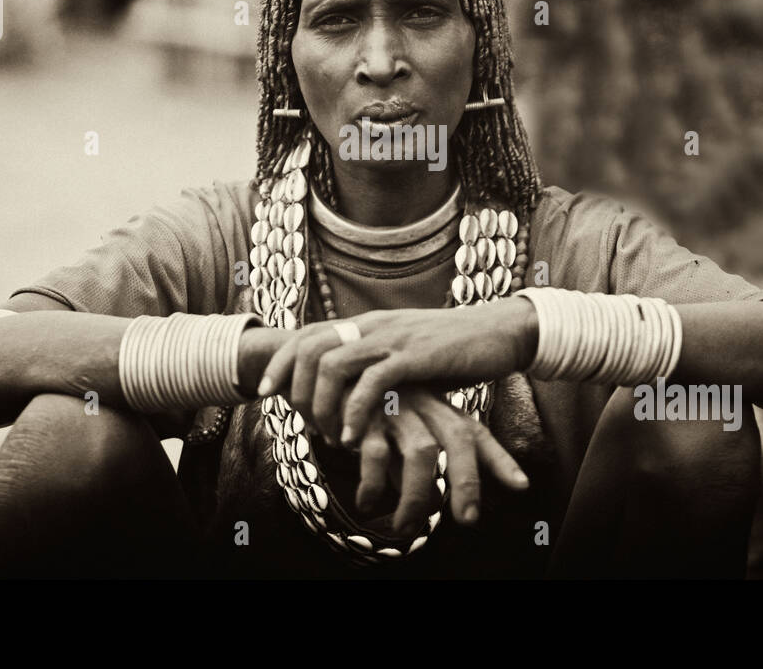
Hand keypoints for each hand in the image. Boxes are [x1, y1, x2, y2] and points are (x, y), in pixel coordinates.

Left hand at [256, 297, 538, 446]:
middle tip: (295, 421)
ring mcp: (393, 338)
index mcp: (367, 323)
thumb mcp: (405, 354)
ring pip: (332, 364)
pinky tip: (353, 439)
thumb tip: (349, 390)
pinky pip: (371, 383)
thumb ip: (376, 365)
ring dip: (322, 405)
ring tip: (326, 435)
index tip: (264, 393)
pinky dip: (354, 413)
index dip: (279, 362)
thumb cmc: (453, 351)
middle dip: (293, 387)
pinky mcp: (415, 355)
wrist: (498, 333)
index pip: (307, 334)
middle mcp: (373, 324)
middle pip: (309, 347)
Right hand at [356, 386, 528, 533]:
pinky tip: (365, 502)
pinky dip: (372, 482)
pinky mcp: (365, 413)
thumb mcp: (403, 430)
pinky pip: (375, 453)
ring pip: (422, 452)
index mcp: (438, 408)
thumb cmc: (371, 408)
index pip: (475, 434)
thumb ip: (416, 462)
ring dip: (417, 496)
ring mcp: (397, 407)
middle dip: (468, 481)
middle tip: (468, 520)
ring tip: (403, 528)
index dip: (500, 460)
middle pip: (459, 439)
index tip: (522, 486)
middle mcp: (424, 406)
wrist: (327, 372)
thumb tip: (429, 503)